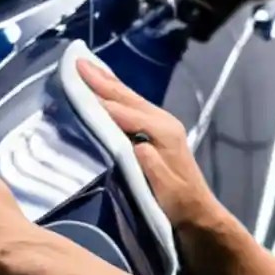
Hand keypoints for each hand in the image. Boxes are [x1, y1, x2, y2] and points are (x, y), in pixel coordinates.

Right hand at [77, 60, 216, 228]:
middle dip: (100, 78)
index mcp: (163, 133)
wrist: (198, 214)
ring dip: (106, 81)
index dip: (99, 96)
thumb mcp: (166, 190)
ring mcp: (161, 124)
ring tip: (86, 66)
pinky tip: (105, 86)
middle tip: (77, 60)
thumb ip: (152, 166)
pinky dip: (115, 93)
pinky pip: (131, 105)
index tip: (78, 81)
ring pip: (129, 97)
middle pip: (126, 96)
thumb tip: (135, 145)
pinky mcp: (156, 130)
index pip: (124, 111)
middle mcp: (163, 122)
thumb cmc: (179, 206)